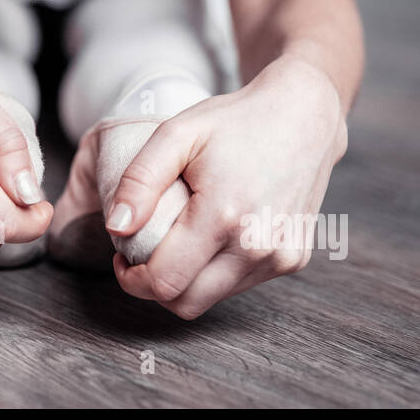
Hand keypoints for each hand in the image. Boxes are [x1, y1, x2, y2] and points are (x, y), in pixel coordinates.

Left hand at [105, 55, 347, 318]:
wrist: (302, 116)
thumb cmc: (235, 122)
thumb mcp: (177, 134)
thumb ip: (140, 181)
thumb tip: (116, 227)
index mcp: (224, 215)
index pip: (165, 282)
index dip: (132, 278)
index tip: (122, 256)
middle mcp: (258, 246)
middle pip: (187, 303)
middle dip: (154, 286)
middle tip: (141, 255)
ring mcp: (281, 257)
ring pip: (212, 299)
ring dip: (186, 280)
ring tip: (179, 239)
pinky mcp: (294, 260)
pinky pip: (240, 284)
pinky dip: (216, 271)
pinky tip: (213, 235)